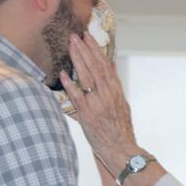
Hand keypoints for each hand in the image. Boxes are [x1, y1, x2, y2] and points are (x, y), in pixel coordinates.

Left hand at [61, 33, 137, 172]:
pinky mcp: (88, 115)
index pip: (105, 65)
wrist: (121, 149)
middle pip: (96, 67)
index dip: (96, 50)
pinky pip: (77, 97)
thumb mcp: (122, 103)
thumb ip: (115, 83)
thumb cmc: (120, 128)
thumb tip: (110, 64)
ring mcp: (98, 104)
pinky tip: (63, 74)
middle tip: (75, 35)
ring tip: (70, 46)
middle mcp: (108, 95)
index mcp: (116, 91)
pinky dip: (70, 85)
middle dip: (85, 50)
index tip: (88, 36)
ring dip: (78, 60)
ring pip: (87, 78)